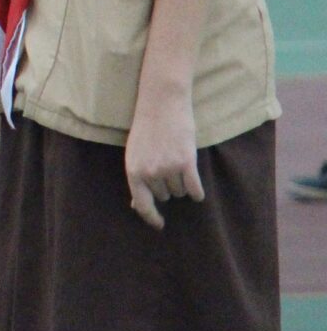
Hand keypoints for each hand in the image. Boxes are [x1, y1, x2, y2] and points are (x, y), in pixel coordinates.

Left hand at [125, 86, 202, 229]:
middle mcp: (150, 173)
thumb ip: (137, 179)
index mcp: (133, 171)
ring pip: (180, 192)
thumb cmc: (146, 130)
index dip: (151, 218)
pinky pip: (195, 190)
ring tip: (177, 162)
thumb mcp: (134, 154)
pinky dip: (197, 192)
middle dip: (167, 186)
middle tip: (166, 165)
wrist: (161, 105)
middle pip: (165, 196)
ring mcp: (168, 169)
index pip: (142, 205)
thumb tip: (136, 205)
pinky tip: (197, 189)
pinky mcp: (187, 163)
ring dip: (181, 183)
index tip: (159, 225)